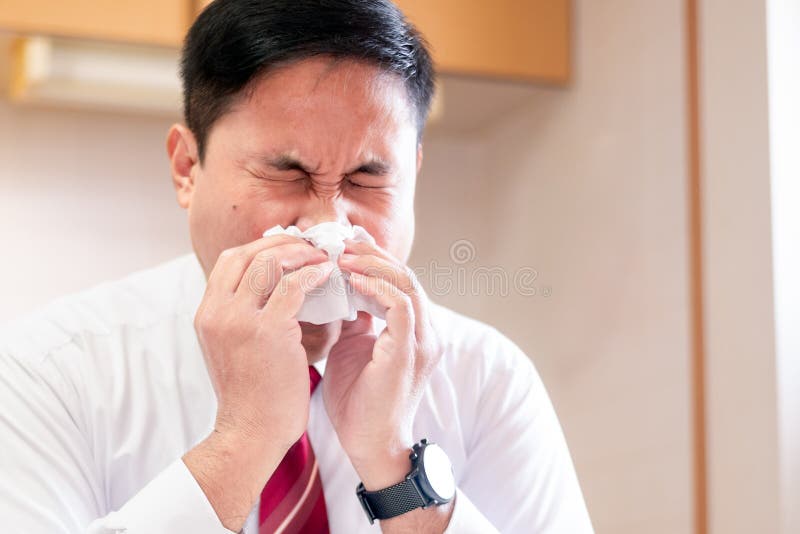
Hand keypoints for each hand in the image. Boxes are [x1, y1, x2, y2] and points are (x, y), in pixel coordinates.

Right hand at [185, 235, 335, 530]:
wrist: (251, 433)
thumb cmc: (251, 394)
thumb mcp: (232, 347)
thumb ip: (242, 315)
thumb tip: (271, 286)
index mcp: (206, 313)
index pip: (230, 260)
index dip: (261, 246)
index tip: (289, 246)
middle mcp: (216, 311)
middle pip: (247, 253)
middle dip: (282, 242)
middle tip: (310, 245)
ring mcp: (239, 319)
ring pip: (269, 262)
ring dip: (300, 254)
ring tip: (322, 258)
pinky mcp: (267, 330)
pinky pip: (293, 286)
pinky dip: (313, 274)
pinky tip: (326, 275)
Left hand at [324, 239, 442, 489]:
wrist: (368, 445)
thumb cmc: (357, 402)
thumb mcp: (351, 348)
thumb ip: (353, 319)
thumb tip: (337, 290)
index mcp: (414, 332)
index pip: (400, 283)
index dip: (375, 262)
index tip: (343, 248)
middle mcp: (426, 333)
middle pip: (406, 276)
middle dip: (373, 256)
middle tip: (342, 244)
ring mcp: (423, 342)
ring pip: (407, 284)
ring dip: (374, 266)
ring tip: (343, 257)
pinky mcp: (410, 351)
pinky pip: (401, 306)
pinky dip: (377, 287)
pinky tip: (352, 280)